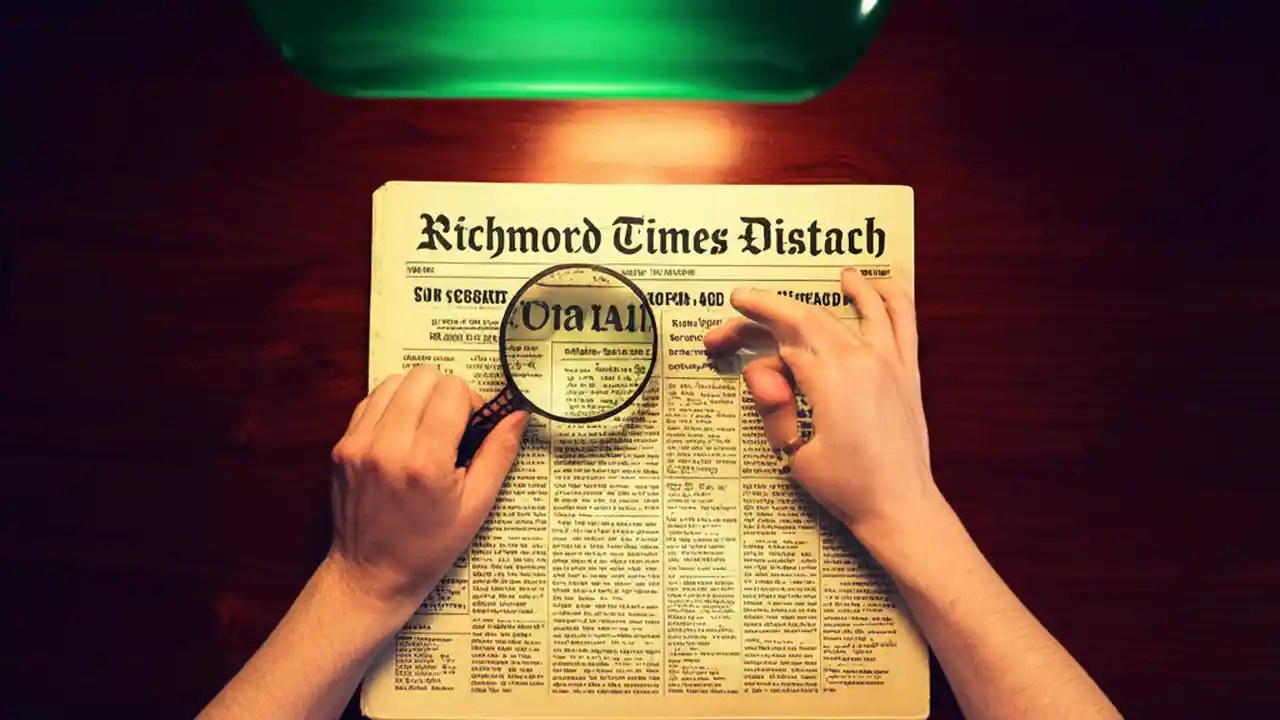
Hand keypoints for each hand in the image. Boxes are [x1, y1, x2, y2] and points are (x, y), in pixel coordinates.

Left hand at [325, 365, 527, 612]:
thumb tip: (517, 415)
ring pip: (395, 381)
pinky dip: (393, 407)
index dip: (472, 402)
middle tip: (453, 426)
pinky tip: (404, 435)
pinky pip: (371, 401)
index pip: (453, 390)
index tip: (474, 427)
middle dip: (446, 392)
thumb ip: (498, 455)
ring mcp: (359, 444)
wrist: (371, 574)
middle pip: (423, 376)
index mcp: (425, 462)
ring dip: (418, 395)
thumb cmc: (428, 547)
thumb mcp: (476, 507)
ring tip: (427, 428)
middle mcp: (388, 445)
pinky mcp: (342, 446)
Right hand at [704, 268, 932, 537]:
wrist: (899, 507)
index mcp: (831, 380)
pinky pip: (903, 321)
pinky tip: (877, 283)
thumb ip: (774, 408)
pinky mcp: (907, 372)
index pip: (781, 338)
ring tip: (833, 275)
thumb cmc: (847, 487)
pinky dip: (891, 296)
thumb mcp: (795, 454)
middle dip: (769, 312)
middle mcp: (862, 360)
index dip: (748, 330)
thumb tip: (757, 370)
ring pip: (857, 309)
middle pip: (808, 319)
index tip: (726, 325)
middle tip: (740, 313)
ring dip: (843, 288)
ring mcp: (889, 362)